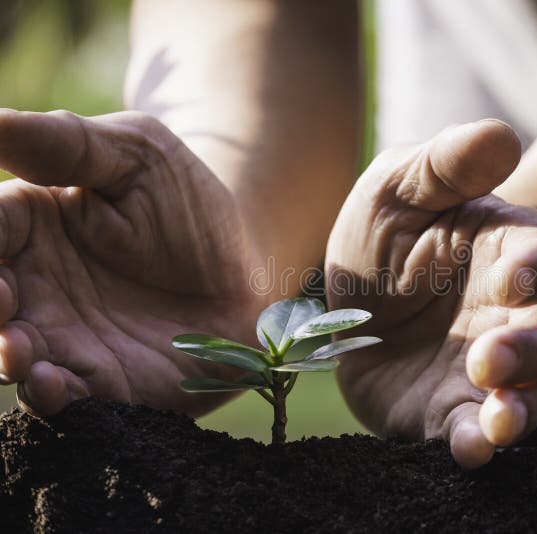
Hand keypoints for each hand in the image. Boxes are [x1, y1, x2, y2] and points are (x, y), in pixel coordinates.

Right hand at [0, 109, 264, 415]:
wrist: (248, 262)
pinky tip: (52, 384)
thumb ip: (64, 144)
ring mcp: (66, 340)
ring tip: (16, 346)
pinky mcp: (107, 383)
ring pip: (15, 355)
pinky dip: (51, 397)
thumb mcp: (137, 156)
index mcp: (30, 225)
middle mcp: (35, 288)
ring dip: (7, 354)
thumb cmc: (187, 201)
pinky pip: (68, 400)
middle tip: (3, 297)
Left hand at [326, 120, 536, 467]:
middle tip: (490, 356)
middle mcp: (512, 315)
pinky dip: (482, 444)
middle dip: (535, 348)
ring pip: (536, 392)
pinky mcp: (455, 411)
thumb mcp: (396, 187)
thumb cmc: (383, 235)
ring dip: (523, 406)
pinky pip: (480, 431)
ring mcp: (489, 370)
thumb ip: (446, 164)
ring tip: (497, 417)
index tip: (516, 279)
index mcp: (508, 252)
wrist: (346, 301)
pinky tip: (469, 448)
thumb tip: (502, 135)